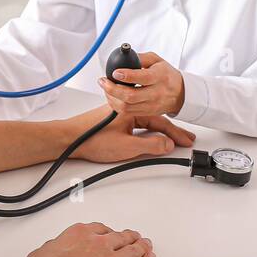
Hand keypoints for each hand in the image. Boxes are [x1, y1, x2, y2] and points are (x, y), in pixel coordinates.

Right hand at [13, 222, 156, 256]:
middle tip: (133, 238)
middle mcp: (98, 246)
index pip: (100, 229)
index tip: (110, 235)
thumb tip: (54, 249)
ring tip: (146, 248)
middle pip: (120, 238)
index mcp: (78, 235)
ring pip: (134, 251)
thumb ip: (51, 249)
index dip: (108, 233)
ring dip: (142, 248)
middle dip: (128, 238)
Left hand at [64, 105, 193, 162]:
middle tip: (185, 140)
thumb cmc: (92, 139)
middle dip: (171, 132)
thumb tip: (167, 144)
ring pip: (145, 124)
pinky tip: (151, 140)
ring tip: (171, 141)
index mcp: (132, 111)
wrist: (69, 140)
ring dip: (160, 133)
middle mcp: (127, 110)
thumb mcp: (127, 146)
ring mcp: (120, 117)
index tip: (186, 140)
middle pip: (155, 121)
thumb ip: (150, 145)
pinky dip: (147, 133)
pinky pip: (136, 126)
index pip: (160, 122)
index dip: (175, 133)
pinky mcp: (114, 124)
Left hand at [97, 50, 185, 116]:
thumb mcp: (157, 60)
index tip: (115, 72)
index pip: (142, 78)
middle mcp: (156, 93)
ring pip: (126, 106)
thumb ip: (140, 58)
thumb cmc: (167, 75)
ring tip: (105, 88)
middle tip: (103, 81)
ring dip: (111, 98)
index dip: (126, 76)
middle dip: (112, 89)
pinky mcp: (146, 113)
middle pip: (130, 96)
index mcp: (159, 77)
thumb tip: (124, 56)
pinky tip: (112, 96)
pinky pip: (127, 112)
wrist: (180, 94)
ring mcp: (151, 105)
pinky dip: (116, 105)